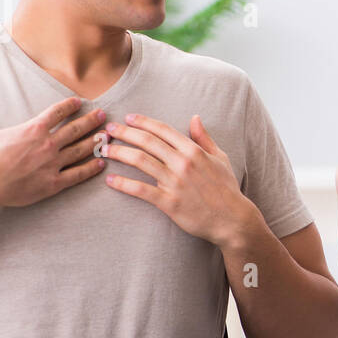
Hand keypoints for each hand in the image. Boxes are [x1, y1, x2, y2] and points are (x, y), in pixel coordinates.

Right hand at [0, 97, 107, 209]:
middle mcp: (48, 143)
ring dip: (95, 142)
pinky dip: (90, 169)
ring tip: (107, 136)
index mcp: (33, 129)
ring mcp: (53, 163)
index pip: (57, 112)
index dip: (69, 105)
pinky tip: (100, 164)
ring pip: (80, 150)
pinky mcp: (54, 183)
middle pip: (75, 129)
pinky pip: (77, 175)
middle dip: (91, 121)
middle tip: (104, 115)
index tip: (79, 102)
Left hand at [100, 112, 252, 246]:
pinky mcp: (169, 203)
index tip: (128, 118)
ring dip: (119, 153)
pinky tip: (111, 180)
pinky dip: (124, 184)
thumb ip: (204, 138)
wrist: (232, 219)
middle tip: (109, 130)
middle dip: (125, 133)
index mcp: (194, 151)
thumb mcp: (220, 158)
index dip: (143, 122)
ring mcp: (175, 183)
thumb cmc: (226, 189)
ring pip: (141, 161)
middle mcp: (183, 163)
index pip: (163, 130)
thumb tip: (195, 118)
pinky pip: (141, 190)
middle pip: (147, 142)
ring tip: (105, 150)